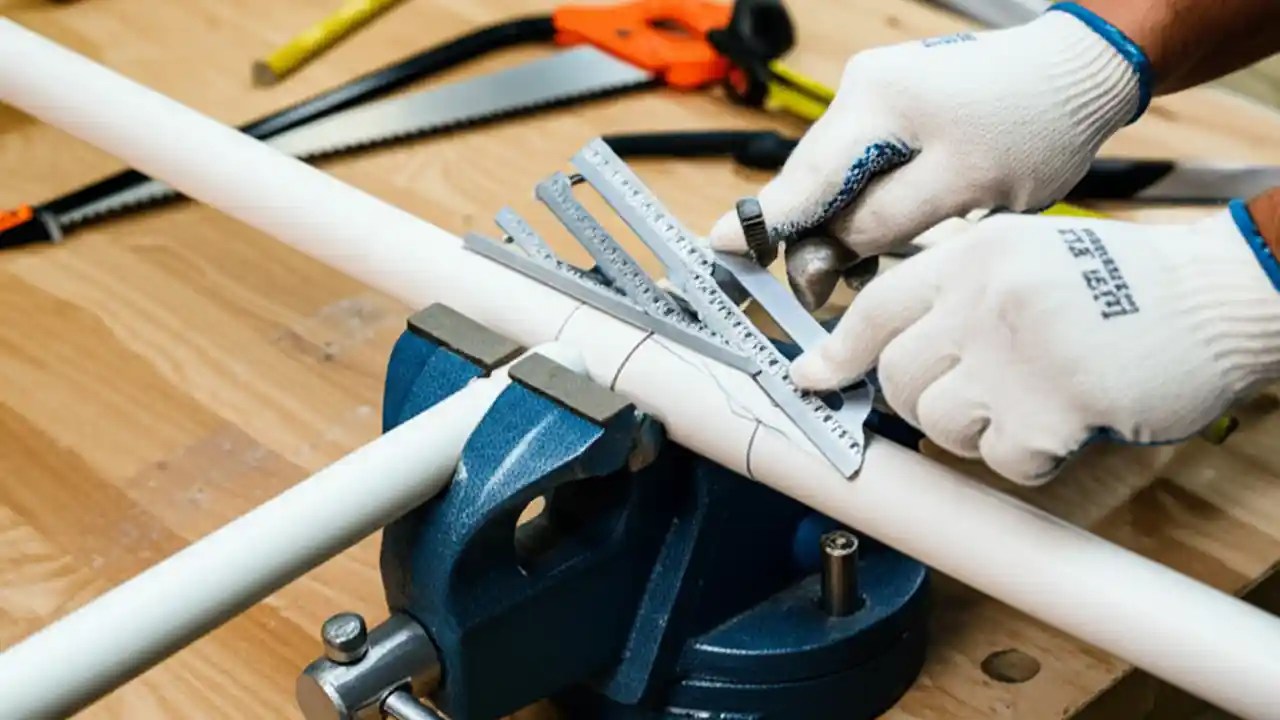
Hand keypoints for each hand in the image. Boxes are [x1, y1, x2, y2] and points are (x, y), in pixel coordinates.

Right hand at [708, 5, 1147, 276]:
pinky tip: (883, 230)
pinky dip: (864, 200)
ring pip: (836, 175)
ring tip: (862, 265)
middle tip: (821, 289)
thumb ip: (883, 222)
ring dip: (842, 221)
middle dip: (813, 234)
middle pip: (813, 179)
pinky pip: (860, 163)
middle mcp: (863, 89)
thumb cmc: (1034, 125)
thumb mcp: (963, 187)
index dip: (764, 222)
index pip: (805, 179)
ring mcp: (876, 91)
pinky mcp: (893, 101)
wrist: (1078, 72)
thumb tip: (818, 254)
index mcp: (876, 102)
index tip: (718, 249)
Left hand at [791, 208, 1279, 484]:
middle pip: (898, 377)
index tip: (812, 378)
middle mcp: (986, 300)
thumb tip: (878, 349)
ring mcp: (1017, 354)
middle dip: (921, 400)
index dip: (836, 352)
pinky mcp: (1054, 408)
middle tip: (971, 394)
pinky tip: (1066, 420)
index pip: (877, 308)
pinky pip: (1004, 460)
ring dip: (976, 431)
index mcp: (974, 258)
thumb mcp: (1024, 257)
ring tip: (1027, 401)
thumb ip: (954, 294)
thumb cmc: (1119, 283)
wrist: (1215, 295)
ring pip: (941, 423)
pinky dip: (1030, 456)